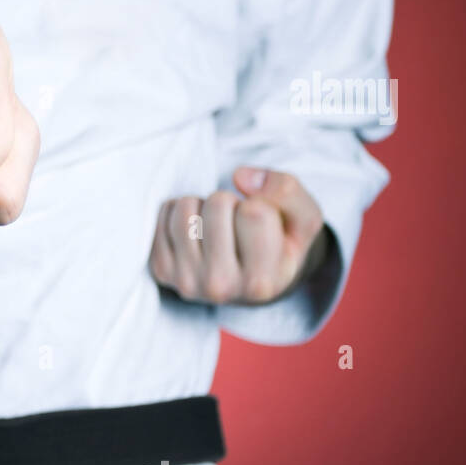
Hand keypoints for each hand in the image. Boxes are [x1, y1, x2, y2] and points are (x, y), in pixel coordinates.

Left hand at [149, 168, 328, 303]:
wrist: (251, 280)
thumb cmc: (280, 244)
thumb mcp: (304, 219)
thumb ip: (288, 191)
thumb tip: (239, 176)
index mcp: (260, 282)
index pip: (254, 212)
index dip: (262, 204)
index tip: (265, 224)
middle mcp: (219, 288)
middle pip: (217, 204)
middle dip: (231, 202)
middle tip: (238, 225)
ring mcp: (185, 280)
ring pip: (186, 207)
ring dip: (204, 205)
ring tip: (218, 226)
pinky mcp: (161, 269)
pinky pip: (165, 212)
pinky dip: (181, 210)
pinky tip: (198, 230)